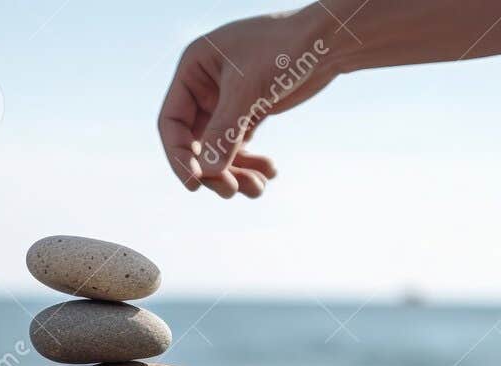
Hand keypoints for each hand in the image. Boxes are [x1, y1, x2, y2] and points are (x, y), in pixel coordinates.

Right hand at [158, 7, 338, 198]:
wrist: (328, 39)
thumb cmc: (285, 49)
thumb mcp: (249, 90)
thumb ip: (224, 132)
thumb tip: (205, 174)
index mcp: (194, 70)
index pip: (172, 122)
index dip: (179, 156)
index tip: (195, 184)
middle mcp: (205, 87)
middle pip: (195, 142)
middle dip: (213, 170)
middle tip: (232, 191)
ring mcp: (227, 101)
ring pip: (219, 149)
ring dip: (236, 173)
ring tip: (259, 188)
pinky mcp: (249, 111)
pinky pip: (240, 147)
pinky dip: (252, 163)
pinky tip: (270, 172)